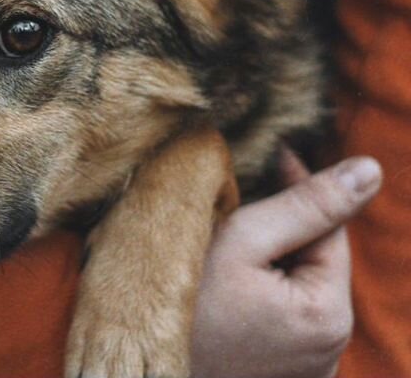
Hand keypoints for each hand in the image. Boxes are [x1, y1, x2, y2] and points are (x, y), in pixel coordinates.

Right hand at [191, 152, 381, 377]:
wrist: (137, 367)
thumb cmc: (182, 306)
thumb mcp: (241, 241)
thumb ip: (306, 205)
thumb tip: (370, 169)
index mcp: (329, 315)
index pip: (332, 229)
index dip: (304, 185)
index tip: (275, 151)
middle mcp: (330, 352)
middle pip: (315, 263)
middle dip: (285, 226)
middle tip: (240, 198)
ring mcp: (304, 370)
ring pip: (297, 290)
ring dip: (272, 260)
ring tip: (228, 240)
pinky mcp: (278, 375)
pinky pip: (281, 320)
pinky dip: (261, 294)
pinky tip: (225, 285)